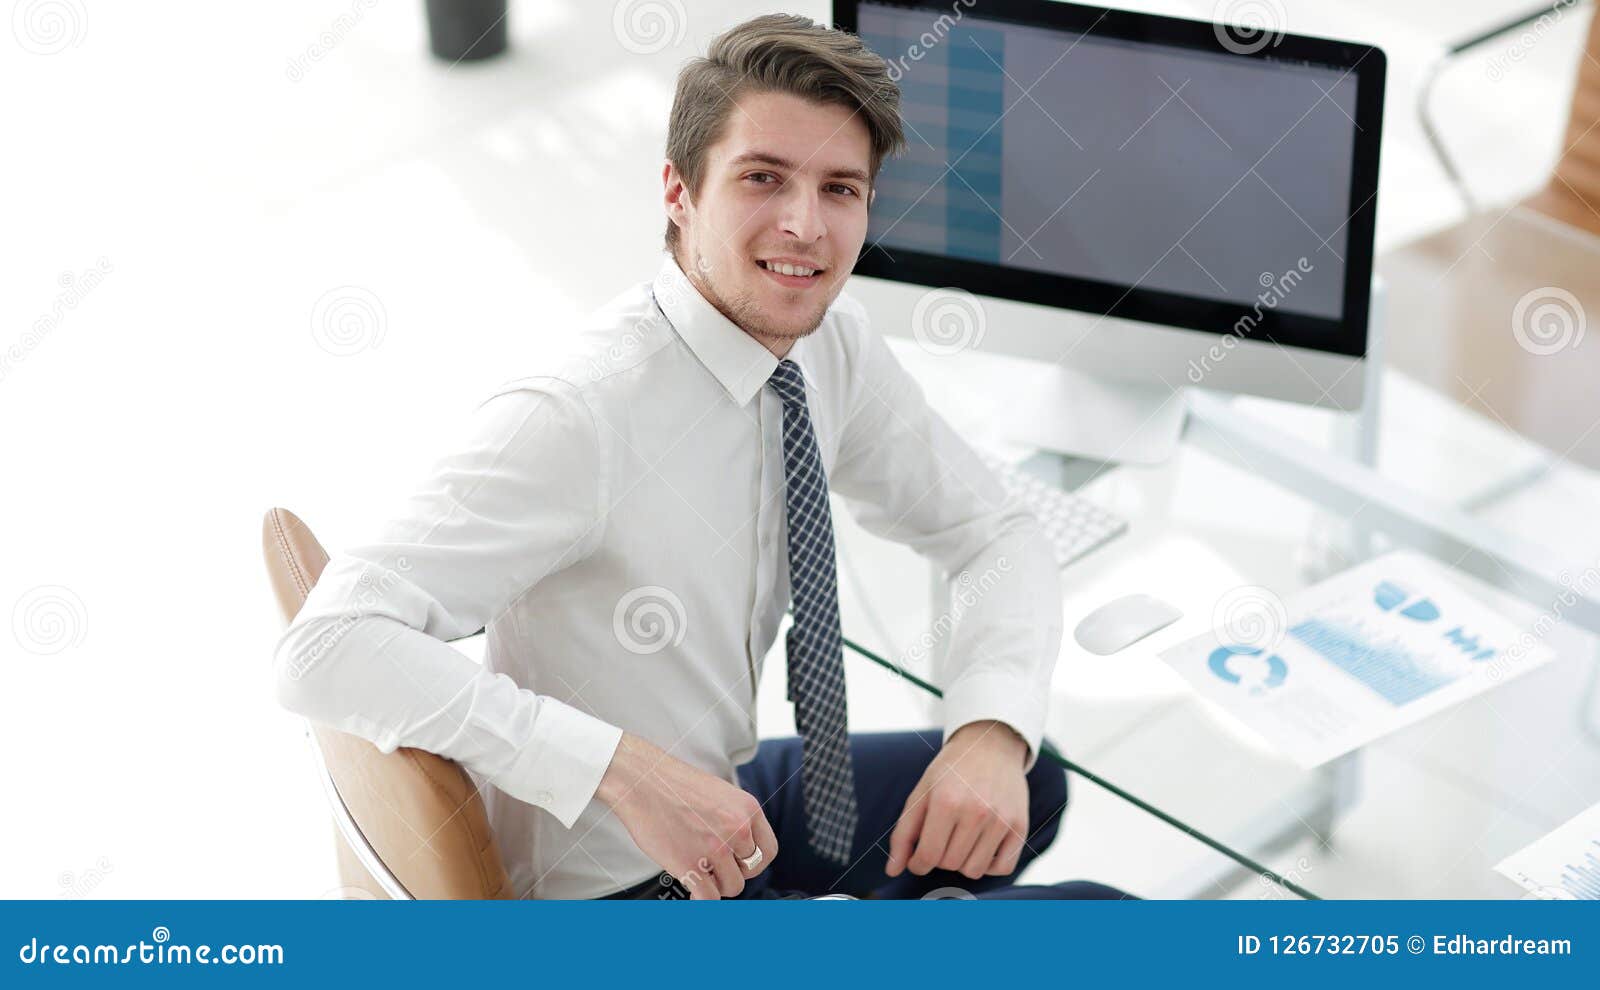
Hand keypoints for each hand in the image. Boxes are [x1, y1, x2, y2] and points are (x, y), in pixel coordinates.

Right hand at [595, 732, 777, 898]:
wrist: (640, 780)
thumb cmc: (672, 786)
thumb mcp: (719, 793)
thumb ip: (735, 820)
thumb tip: (740, 850)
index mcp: (748, 808)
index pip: (768, 850)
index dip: (753, 861)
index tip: (740, 864)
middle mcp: (738, 828)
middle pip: (750, 870)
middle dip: (732, 871)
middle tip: (713, 865)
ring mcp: (716, 848)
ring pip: (732, 887)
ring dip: (715, 883)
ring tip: (698, 869)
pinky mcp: (691, 865)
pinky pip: (709, 898)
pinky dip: (701, 897)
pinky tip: (692, 888)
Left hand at [885, 720, 1029, 881]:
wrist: (991, 744)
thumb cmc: (951, 770)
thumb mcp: (921, 793)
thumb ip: (903, 833)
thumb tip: (892, 871)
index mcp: (946, 801)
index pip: (927, 857)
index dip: (917, 864)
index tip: (918, 857)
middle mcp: (976, 812)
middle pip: (949, 864)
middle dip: (939, 856)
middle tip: (942, 835)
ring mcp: (1001, 820)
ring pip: (974, 871)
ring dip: (963, 861)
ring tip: (961, 838)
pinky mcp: (1020, 826)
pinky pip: (1003, 868)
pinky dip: (990, 865)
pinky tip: (982, 846)